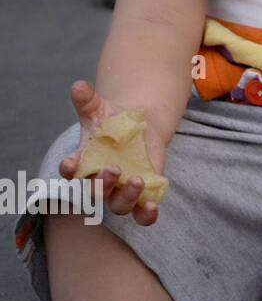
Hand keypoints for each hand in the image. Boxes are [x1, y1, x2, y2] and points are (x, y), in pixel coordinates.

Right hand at [59, 80, 164, 225]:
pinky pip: (142, 213)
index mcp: (83, 162)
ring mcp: (121, 190)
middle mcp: (99, 181)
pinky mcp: (144, 194)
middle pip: (94, 193)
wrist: (140, 127)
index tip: (71, 163)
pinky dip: (146, 214)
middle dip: (101, 184)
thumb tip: (78, 86)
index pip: (70, 170)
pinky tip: (153, 207)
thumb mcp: (101, 109)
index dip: (69, 168)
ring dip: (126, 197)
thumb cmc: (113, 120)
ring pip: (118, 205)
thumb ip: (88, 100)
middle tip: (113, 168)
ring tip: (136, 180)